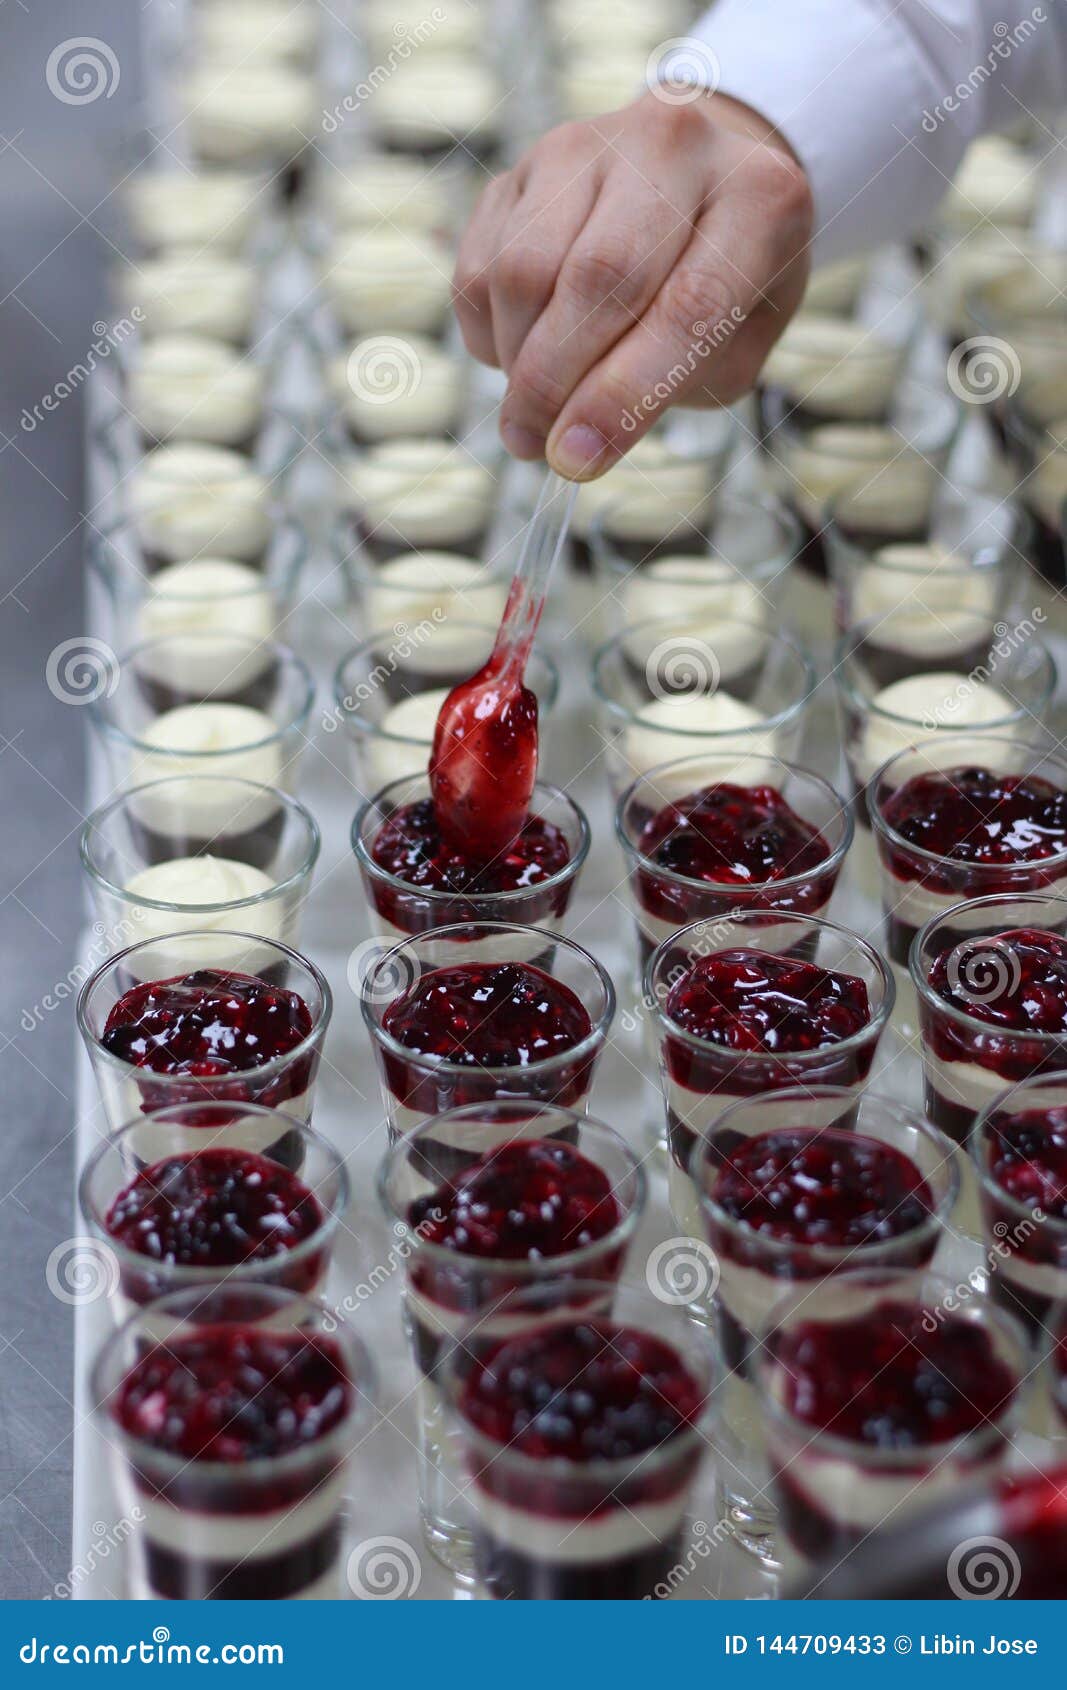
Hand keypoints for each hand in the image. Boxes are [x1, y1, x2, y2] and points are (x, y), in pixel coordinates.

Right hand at [453, 91, 812, 479]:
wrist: (705, 179)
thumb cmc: (730, 277)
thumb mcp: (741, 339)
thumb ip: (675, 386)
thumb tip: (575, 440)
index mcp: (759, 196)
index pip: (685, 307)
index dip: (623, 396)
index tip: (577, 459)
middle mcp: (675, 144)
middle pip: (595, 277)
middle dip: (554, 383)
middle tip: (534, 445)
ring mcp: (591, 142)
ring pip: (522, 269)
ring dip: (516, 359)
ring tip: (536, 400)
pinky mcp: (526, 161)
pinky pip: (481, 262)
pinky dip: (488, 330)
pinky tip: (521, 348)